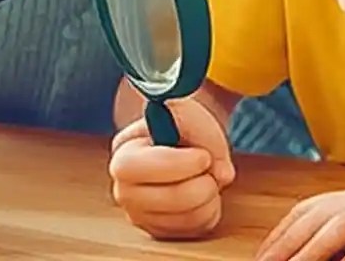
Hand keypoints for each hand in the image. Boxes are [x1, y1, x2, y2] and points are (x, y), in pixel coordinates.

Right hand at [108, 96, 235, 239]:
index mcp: (122, 153)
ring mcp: (140, 214)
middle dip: (198, 184)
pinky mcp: (161, 231)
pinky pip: (194, 230)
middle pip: (160, 200)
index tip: (202, 155)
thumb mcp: (188, 114)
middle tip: (210, 168)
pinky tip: (204, 194)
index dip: (175, 164)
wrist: (185, 143)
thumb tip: (221, 174)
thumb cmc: (183, 127)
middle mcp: (124, 189)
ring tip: (207, 178)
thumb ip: (203, 134)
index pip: (133, 168)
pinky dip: (210, 211)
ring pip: (183, 218)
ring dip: (208, 197)